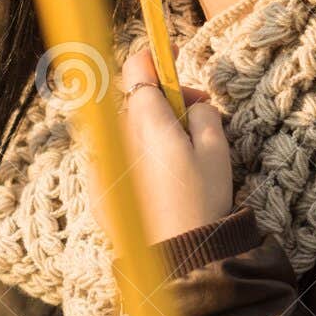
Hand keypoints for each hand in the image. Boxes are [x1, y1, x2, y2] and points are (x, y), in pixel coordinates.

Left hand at [86, 48, 233, 244]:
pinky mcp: (98, 187)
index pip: (137, 67)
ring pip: (126, 127)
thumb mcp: (217, 151)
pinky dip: (136, 154)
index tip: (171, 56)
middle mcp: (117, 135)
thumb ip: (204, 114)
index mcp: (146, 120)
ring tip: (180, 152)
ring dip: (150, 127)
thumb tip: (193, 104)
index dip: (155, 56)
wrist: (175, 259)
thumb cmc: (200, 203)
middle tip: (196, 113)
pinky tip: (160, 178)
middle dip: (163, 98)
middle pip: (135, 99)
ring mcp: (103, 161)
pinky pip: (117, 155)